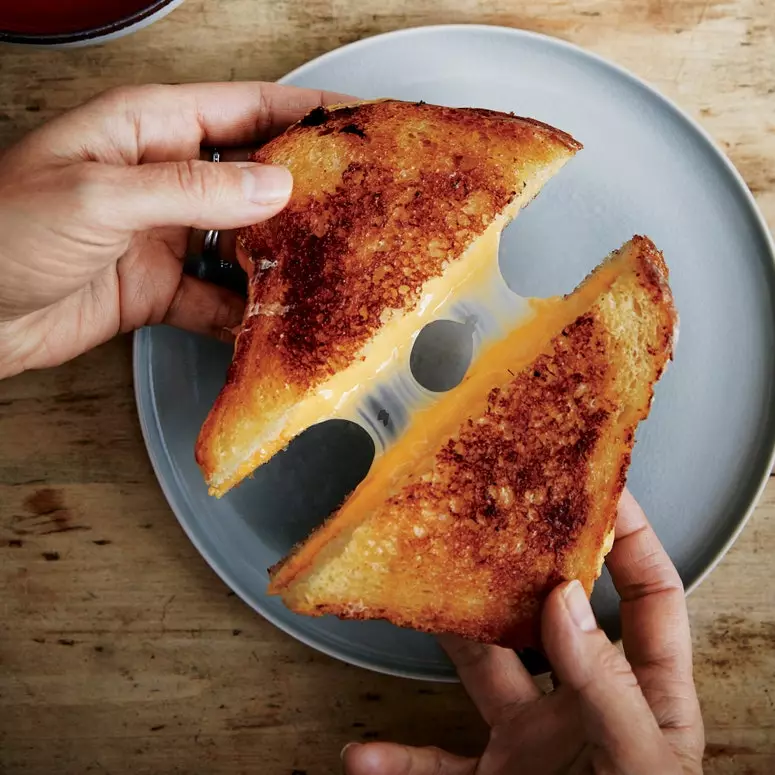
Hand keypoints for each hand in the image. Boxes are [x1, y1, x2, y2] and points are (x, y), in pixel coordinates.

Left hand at [0, 82, 344, 377]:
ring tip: (329, 268)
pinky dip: (244, 311)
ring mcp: (164, 233)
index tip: (356, 123)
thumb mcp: (102, 194)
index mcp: (150, 127)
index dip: (304, 112)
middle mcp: (164, 175)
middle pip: (253, 175)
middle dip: (305, 190)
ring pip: (243, 240)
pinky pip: (217, 297)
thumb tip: (274, 188)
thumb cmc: (3, 229)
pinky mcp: (159, 287)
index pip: (245, 108)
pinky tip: (273, 322)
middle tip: (359, 206)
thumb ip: (192, 189)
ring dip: (281, 256)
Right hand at [342, 491, 704, 773]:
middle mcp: (586, 706)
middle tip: (485, 524)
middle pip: (548, 616)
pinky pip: (435, 765)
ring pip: (481, 670)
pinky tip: (362, 757)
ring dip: (443, 639)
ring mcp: (535, 744)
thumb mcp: (642, 767)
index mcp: (646, 696)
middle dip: (517, 568)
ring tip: (414, 598)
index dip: (630, 537)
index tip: (599, 488)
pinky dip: (396, 763)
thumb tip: (563, 603)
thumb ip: (606, 688)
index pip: (648, 595)